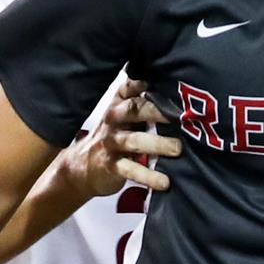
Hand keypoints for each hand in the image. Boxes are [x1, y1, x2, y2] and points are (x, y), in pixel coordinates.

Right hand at [61, 81, 180, 196]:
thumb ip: (145, 103)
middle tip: (181, 116)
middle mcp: (113, 119)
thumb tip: (182, 95)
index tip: (166, 81)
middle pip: (134, 110)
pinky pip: (131, 170)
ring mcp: (111, 142)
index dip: (144, 82)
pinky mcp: (111, 165)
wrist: (82, 167)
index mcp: (119, 104)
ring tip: (177, 148)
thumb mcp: (124, 116)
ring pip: (134, 140)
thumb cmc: (114, 136)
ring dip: (157, 143)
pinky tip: (164, 182)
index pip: (129, 87)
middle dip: (157, 111)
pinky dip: (148, 176)